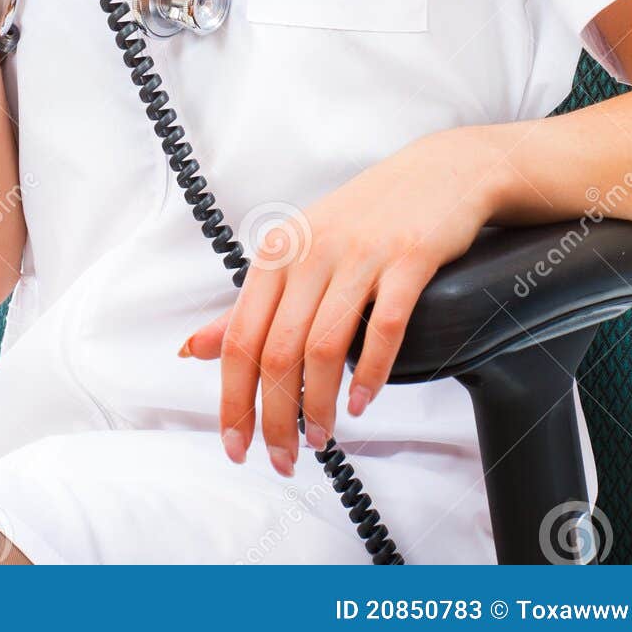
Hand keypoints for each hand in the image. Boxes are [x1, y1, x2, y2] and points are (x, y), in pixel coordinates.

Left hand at [179, 126, 502, 476]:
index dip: (234, 400)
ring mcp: (360, 254)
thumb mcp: (299, 254)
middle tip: (283, 458)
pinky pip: (384, 329)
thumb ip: (249, 307)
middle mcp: (311, 251)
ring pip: (323, 347)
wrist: (439, 173)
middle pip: (277, 351)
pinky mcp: (408, 259)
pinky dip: (369, 375)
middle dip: (275, 417)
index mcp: (278, 253)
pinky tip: (362, 404)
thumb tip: (192, 349)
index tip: (236, 446)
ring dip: (318, 406)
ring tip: (321, 438)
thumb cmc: (364, 220)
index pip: (240, 338)